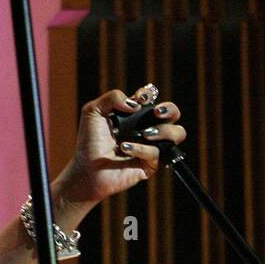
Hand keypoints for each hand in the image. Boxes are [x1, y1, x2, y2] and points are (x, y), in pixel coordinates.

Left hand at [59, 84, 188, 204]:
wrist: (86, 168)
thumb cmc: (89, 141)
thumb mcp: (93, 112)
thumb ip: (112, 98)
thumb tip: (136, 104)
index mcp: (135, 114)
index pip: (151, 99)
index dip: (149, 95)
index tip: (140, 99)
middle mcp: (147, 128)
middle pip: (173, 113)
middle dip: (170, 110)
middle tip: (157, 113)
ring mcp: (152, 146)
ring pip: (177, 133)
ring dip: (164, 131)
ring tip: (145, 134)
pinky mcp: (152, 164)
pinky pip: (158, 153)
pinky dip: (142, 149)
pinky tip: (125, 148)